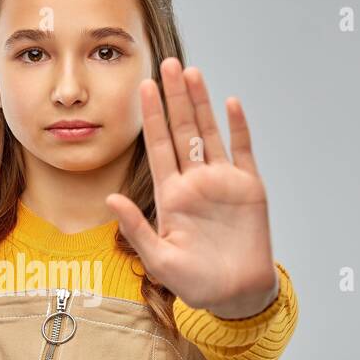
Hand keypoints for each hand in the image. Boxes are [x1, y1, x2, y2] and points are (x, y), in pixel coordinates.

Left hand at [105, 57, 277, 318]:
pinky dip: (237, 127)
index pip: (158, 146)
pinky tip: (229, 103)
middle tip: (167, 63)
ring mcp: (222, 182)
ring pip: (209, 133)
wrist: (236, 295)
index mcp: (171, 195)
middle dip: (175, 97)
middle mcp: (195, 182)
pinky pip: (241, 150)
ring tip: (192, 72)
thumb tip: (111, 198)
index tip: (143, 87)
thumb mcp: (159, 259)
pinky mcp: (248, 187)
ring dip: (201, 103)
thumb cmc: (196, 283)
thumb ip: (136, 228)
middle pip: (182, 130)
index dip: (151, 117)